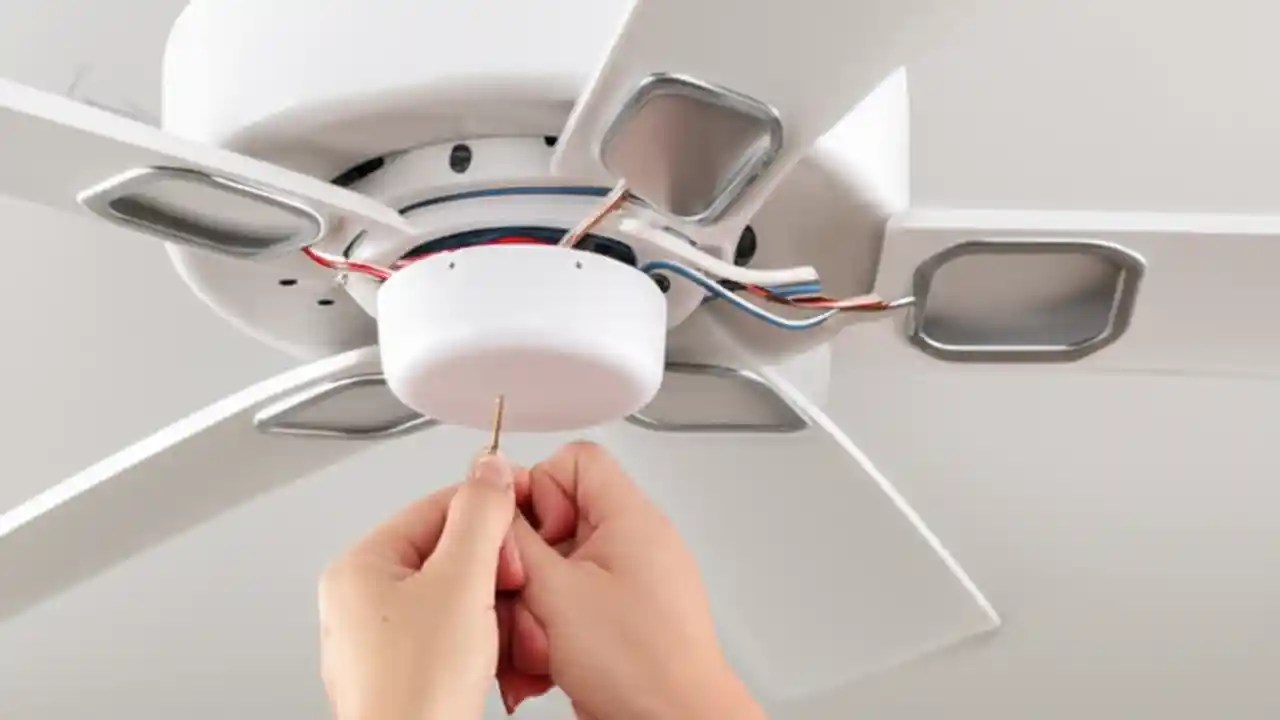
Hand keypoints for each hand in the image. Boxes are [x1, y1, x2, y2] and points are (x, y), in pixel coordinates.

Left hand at [319, 454, 520, 719]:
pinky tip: (492, 662)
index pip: (438, 507)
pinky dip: (481, 643)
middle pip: (449, 554)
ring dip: (494, 611)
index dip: (489, 519)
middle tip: (509, 595)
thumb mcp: (463, 583)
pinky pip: (452, 637)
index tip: (522, 533)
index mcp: (360, 567)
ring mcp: (379, 640)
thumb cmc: (417, 692)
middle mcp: (359, 601)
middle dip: (493, 575)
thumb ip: (481, 515)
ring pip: (456, 598)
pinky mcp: (402, 672)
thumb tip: (491, 467)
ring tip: (502, 637)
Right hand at [504, 442, 764, 718]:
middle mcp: (634, 545)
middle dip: (525, 563)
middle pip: (558, 521)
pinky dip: (547, 635)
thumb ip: (517, 540)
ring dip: (531, 608)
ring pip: (558, 571)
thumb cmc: (643, 667)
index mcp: (630, 518)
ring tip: (530, 644)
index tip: (510, 528)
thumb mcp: (557, 593)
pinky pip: (571, 608)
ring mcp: (630, 584)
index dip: (536, 487)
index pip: (574, 461)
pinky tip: (539, 667)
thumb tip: (493, 500)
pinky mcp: (622, 621)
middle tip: (517, 593)